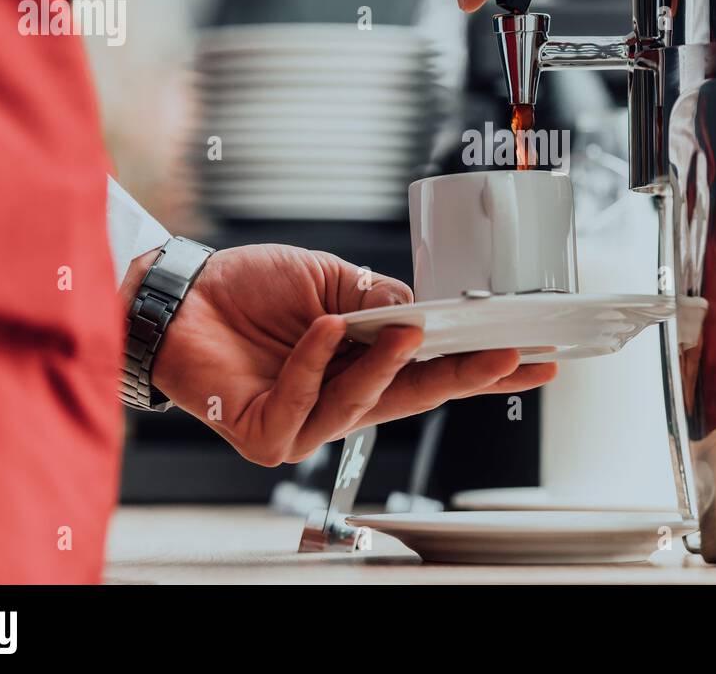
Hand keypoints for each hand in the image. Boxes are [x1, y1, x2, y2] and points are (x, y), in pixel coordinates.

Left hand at [124, 244, 555, 465]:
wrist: (182, 295)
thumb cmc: (250, 289)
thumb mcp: (330, 279)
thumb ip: (378, 300)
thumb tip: (425, 312)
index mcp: (363, 365)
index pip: (433, 372)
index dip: (481, 369)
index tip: (533, 358)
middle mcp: (341, 400)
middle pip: (416, 397)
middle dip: (467, 378)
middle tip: (511, 357)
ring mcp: (306, 423)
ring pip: (364, 404)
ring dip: (387, 364)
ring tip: (406, 329)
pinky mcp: (268, 435)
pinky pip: (305, 402)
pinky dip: (316, 361)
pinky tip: (322, 327)